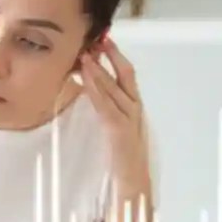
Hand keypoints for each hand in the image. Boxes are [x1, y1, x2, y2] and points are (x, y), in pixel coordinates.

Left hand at [80, 35, 148, 178]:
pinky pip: (105, 106)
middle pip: (125, 74)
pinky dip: (95, 90)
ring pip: (114, 88)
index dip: (117, 57)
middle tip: (96, 38)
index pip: (127, 76)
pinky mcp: (119, 130)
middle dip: (111, 55)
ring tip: (85, 55)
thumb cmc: (123, 159)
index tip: (104, 41)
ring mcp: (129, 119)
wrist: (134, 183)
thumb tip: (95, 95)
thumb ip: (110, 112)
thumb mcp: (117, 130)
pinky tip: (86, 79)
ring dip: (99, 70)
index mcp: (135, 108)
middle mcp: (136, 109)